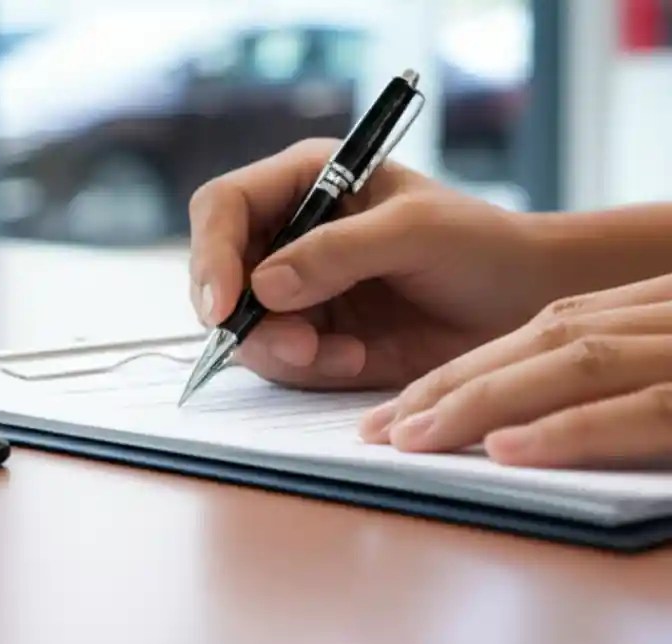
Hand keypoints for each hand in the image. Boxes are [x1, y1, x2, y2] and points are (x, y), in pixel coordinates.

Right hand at [189, 139, 552, 390]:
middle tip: (298, 347)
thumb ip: (338, 251)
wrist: (524, 305)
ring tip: (343, 355)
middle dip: (248, 318)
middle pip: (219, 274)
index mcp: (305, 181)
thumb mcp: (415, 233)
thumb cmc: (483, 246)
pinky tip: (356, 359)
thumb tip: (264, 286)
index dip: (211, 253)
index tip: (225, 304)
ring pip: (242, 325)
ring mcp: (296, 288)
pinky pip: (277, 360)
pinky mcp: (311, 335)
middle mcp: (288, 232)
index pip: (223, 207)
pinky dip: (307, 369)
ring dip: (281, 350)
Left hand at [361, 274, 671, 467]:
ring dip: (486, 400)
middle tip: (378, 432)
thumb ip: (623, 378)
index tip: (400, 413)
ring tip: (412, 438)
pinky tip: (503, 449)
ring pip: (576, 365)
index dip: (468, 371)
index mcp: (657, 310)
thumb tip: (528, 422)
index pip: (547, 331)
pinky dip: (567, 429)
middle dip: (454, 385)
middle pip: (545, 341)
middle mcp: (665, 318)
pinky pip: (640, 411)